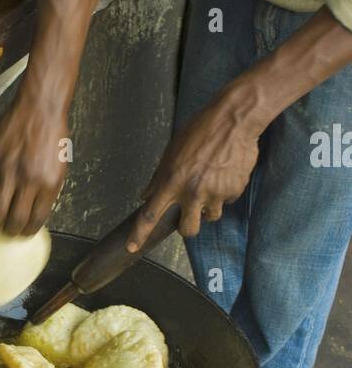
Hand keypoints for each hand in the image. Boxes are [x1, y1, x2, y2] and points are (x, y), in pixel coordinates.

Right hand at [0, 92, 69, 235]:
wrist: (41, 107)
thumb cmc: (53, 134)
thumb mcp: (59, 165)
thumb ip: (47, 189)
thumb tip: (36, 210)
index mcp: (49, 184)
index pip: (37, 219)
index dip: (28, 231)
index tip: (23, 234)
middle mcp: (29, 181)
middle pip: (15, 219)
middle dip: (10, 232)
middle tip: (7, 234)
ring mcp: (9, 171)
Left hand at [127, 98, 259, 249]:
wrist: (234, 120)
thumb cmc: (200, 130)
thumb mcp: (172, 151)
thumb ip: (159, 176)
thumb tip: (146, 195)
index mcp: (172, 180)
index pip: (150, 214)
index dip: (139, 234)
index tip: (132, 247)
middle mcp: (193, 191)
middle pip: (187, 230)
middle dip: (187, 227)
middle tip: (189, 215)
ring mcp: (215, 193)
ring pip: (210, 216)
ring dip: (209, 206)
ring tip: (211, 182)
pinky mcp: (233, 191)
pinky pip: (227, 201)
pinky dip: (225, 191)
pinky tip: (225, 172)